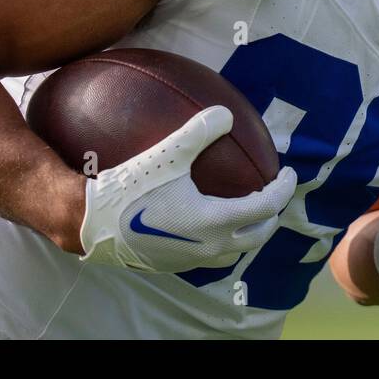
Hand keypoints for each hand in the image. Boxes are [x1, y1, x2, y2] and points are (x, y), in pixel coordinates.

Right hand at [79, 105, 296, 272]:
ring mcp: (191, 260)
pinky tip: (205, 219)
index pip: (266, 207)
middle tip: (272, 194)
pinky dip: (221, 237)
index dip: (283, 189)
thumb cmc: (128, 190)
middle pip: (257, 236)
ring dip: (247, 231)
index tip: (288, 173)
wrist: (90, 225)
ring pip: (233, 251)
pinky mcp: (172, 264)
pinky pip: (209, 254)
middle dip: (271, 216)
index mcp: (215, 222)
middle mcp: (209, 247)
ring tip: (246, 210)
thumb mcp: (165, 155)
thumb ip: (198, 132)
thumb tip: (226, 113)